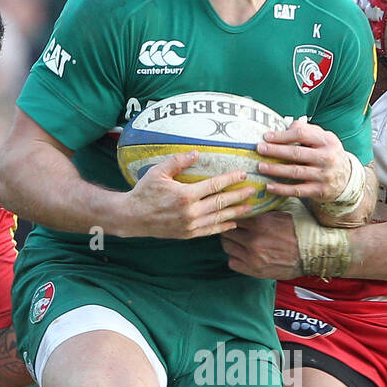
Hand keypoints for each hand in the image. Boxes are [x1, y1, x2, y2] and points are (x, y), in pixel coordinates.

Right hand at [121, 151, 258, 238]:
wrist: (132, 217)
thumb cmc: (144, 191)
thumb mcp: (158, 172)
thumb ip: (178, 161)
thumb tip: (197, 152)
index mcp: (185, 195)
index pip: (214, 185)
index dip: (230, 179)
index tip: (242, 174)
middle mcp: (190, 212)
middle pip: (221, 202)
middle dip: (239, 196)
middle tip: (253, 190)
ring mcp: (190, 225)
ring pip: (219, 218)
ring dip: (236, 212)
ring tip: (250, 207)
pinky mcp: (188, 234)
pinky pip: (210, 231)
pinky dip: (223, 227)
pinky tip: (233, 223)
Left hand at [220, 210, 303, 277]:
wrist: (312, 253)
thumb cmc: (299, 231)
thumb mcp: (282, 214)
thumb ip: (262, 211)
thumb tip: (247, 203)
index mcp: (260, 224)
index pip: (233, 217)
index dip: (232, 215)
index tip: (233, 215)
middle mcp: (253, 241)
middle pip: (226, 233)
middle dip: (229, 228)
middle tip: (233, 227)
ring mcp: (252, 258)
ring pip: (227, 247)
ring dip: (231, 242)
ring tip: (237, 240)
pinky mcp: (254, 270)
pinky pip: (232, 262)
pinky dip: (235, 257)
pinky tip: (241, 253)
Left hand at [256, 117, 351, 204]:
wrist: (348, 178)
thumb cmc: (328, 154)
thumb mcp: (324, 139)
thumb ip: (307, 131)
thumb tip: (285, 127)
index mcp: (327, 141)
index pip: (302, 134)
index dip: (283, 135)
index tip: (267, 136)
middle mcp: (326, 158)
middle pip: (297, 153)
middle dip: (276, 151)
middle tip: (259, 149)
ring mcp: (323, 175)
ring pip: (296, 172)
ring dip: (276, 169)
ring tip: (261, 167)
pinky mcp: (319, 190)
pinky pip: (297, 190)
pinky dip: (282, 189)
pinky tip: (269, 186)